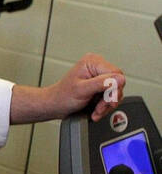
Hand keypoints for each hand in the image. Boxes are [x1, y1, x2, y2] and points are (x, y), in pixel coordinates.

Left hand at [10, 54, 124, 124]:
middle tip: (99, 108)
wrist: (55, 106)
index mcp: (92, 62)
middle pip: (118, 84)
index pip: (116, 73)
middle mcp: (97, 67)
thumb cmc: (62, 96)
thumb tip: (119, 78)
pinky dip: (105, 106)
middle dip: (109, 99)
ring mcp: (99, 77)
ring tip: (96, 110)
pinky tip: (96, 110)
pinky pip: (111, 96)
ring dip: (107, 105)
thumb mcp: (81, 90)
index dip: (114, 89)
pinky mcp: (100, 86)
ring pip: (116, 92)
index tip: (106, 100)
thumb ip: (101, 83)